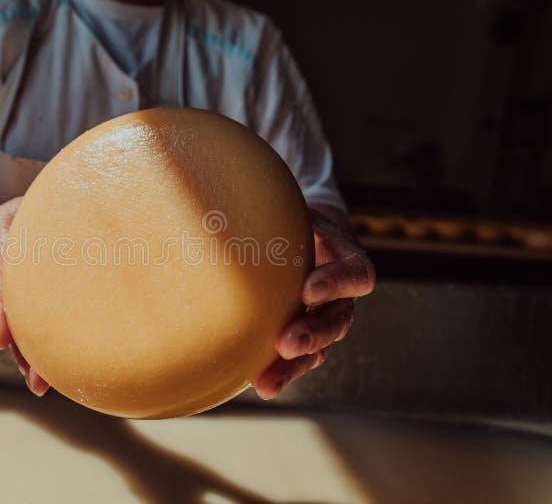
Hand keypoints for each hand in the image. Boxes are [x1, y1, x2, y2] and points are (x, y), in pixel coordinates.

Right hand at [0, 197, 49, 395]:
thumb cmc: (17, 217)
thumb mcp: (23, 203)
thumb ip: (49, 201)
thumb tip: (90, 184)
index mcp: (0, 251)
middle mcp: (4, 282)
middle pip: (12, 320)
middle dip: (21, 350)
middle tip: (35, 379)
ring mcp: (13, 302)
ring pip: (20, 334)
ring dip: (29, 360)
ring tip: (41, 387)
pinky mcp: (25, 312)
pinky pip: (30, 333)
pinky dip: (38, 354)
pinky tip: (51, 378)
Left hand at [253, 208, 374, 399]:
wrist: (293, 232)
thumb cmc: (290, 216)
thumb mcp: (290, 208)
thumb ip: (276, 211)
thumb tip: (230, 201)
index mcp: (346, 257)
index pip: (355, 273)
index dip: (336, 282)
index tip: (308, 289)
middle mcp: (340, 294)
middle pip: (338, 319)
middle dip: (312, 333)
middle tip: (286, 342)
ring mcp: (324, 318)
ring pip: (319, 348)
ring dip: (294, 365)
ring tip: (267, 382)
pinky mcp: (305, 335)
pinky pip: (300, 359)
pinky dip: (281, 372)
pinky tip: (260, 384)